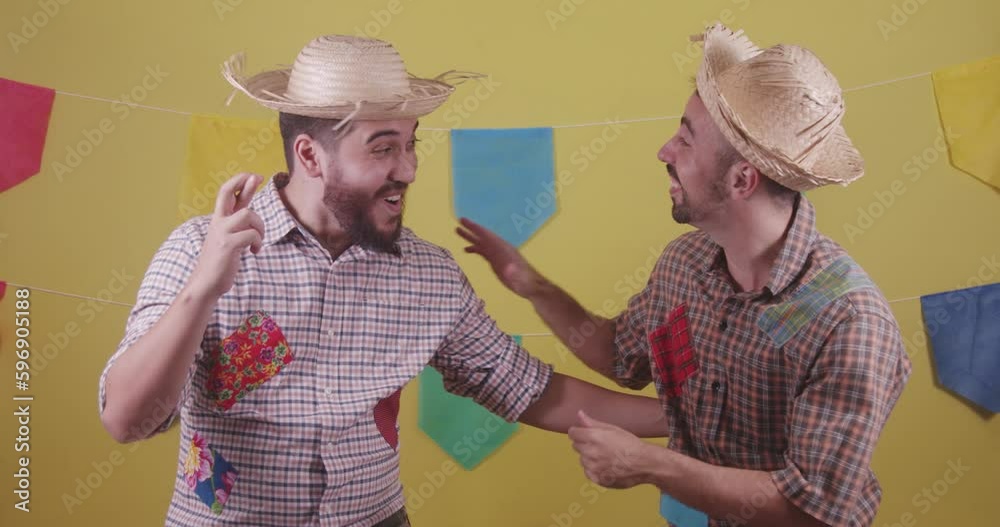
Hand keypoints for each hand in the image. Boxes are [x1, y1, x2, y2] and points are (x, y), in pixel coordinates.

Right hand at [187, 173, 265, 299]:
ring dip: (260, 227)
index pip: (226, 194)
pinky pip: (252, 234)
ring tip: (257, 242)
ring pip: (249, 214)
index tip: (254, 176)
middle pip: (228, 193)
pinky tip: (254, 252)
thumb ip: (237, 226)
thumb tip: (249, 215)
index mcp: (218, 220)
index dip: (240, 182)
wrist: (206, 283)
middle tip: (258, 178)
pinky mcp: (228, 244)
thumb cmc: (219, 263)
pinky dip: (258, 242)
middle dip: (244, 182)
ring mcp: (222, 232)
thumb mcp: (227, 239)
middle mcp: (218, 222)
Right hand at [456, 217, 545, 298]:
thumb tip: (509, 268)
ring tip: (457, 231)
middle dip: (471, 229)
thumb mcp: (519, 277)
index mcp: (503, 249)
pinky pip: (483, 252)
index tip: (464, 220)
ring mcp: (497, 255)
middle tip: (459, 221)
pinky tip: (466, 250)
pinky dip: (474, 249)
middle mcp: (499, 249)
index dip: (475, 228)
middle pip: (482, 236)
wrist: (530, 286)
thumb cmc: (525, 282)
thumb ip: (513, 272)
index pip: (486, 235)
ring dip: (470, 237)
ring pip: (481, 243)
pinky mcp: (496, 262)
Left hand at [569, 410, 649, 488]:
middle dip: (584, 443)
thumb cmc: (630, 444)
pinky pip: (588, 471)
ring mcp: (593, 467)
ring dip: (589, 457)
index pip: (573, 433)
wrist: (644, 464)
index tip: (583, 433)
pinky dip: (594, 469)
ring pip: (582, 459)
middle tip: (600, 444)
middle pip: (576, 446)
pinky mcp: (597, 479)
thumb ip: (592, 423)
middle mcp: (591, 452)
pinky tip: (606, 466)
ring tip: (605, 456)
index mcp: (594, 437)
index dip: (578, 432)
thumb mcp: (612, 429)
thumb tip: (579, 414)